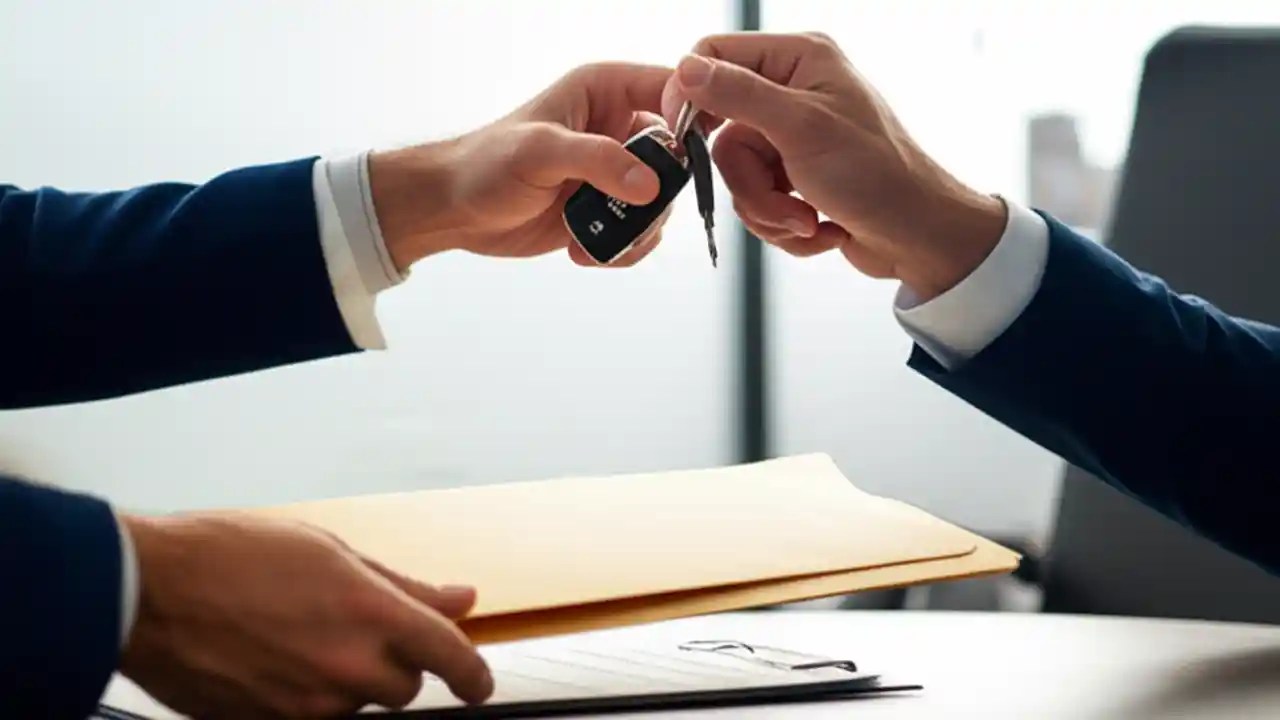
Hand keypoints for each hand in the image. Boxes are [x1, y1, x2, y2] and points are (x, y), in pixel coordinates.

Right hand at [120, 513, 491, 717]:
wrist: (145, 593)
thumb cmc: (230, 555)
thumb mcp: (331, 551)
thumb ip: (404, 585)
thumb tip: (459, 598)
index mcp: (370, 615)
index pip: (451, 658)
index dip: (474, 674)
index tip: (478, 681)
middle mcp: (346, 669)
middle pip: (405, 689)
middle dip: (394, 664)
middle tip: (356, 630)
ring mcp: (306, 707)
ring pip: (357, 706)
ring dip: (346, 680)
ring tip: (301, 635)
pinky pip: (310, 719)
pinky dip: (305, 695)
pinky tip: (276, 659)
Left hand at [370, 63, 674, 270]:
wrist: (455, 210)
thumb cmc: (485, 164)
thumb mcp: (539, 152)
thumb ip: (597, 160)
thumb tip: (649, 185)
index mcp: (606, 90)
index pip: (672, 88)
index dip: (689, 117)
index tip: (678, 160)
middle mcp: (618, 125)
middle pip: (677, 155)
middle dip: (660, 192)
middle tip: (632, 214)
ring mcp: (615, 169)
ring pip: (662, 200)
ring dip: (638, 228)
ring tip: (596, 239)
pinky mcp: (607, 207)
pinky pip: (640, 230)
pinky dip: (623, 247)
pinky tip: (584, 251)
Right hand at [662, 33, 1007, 300]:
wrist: (919, 238)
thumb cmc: (879, 177)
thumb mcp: (801, 129)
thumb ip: (739, 94)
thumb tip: (685, 69)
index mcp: (800, 58)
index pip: (714, 55)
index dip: (692, 96)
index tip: (688, 140)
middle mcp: (794, 91)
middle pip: (723, 133)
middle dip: (752, 182)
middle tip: (786, 198)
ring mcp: (793, 136)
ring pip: (739, 176)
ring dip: (771, 210)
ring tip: (809, 219)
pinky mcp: (795, 176)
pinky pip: (758, 201)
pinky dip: (784, 224)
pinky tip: (820, 226)